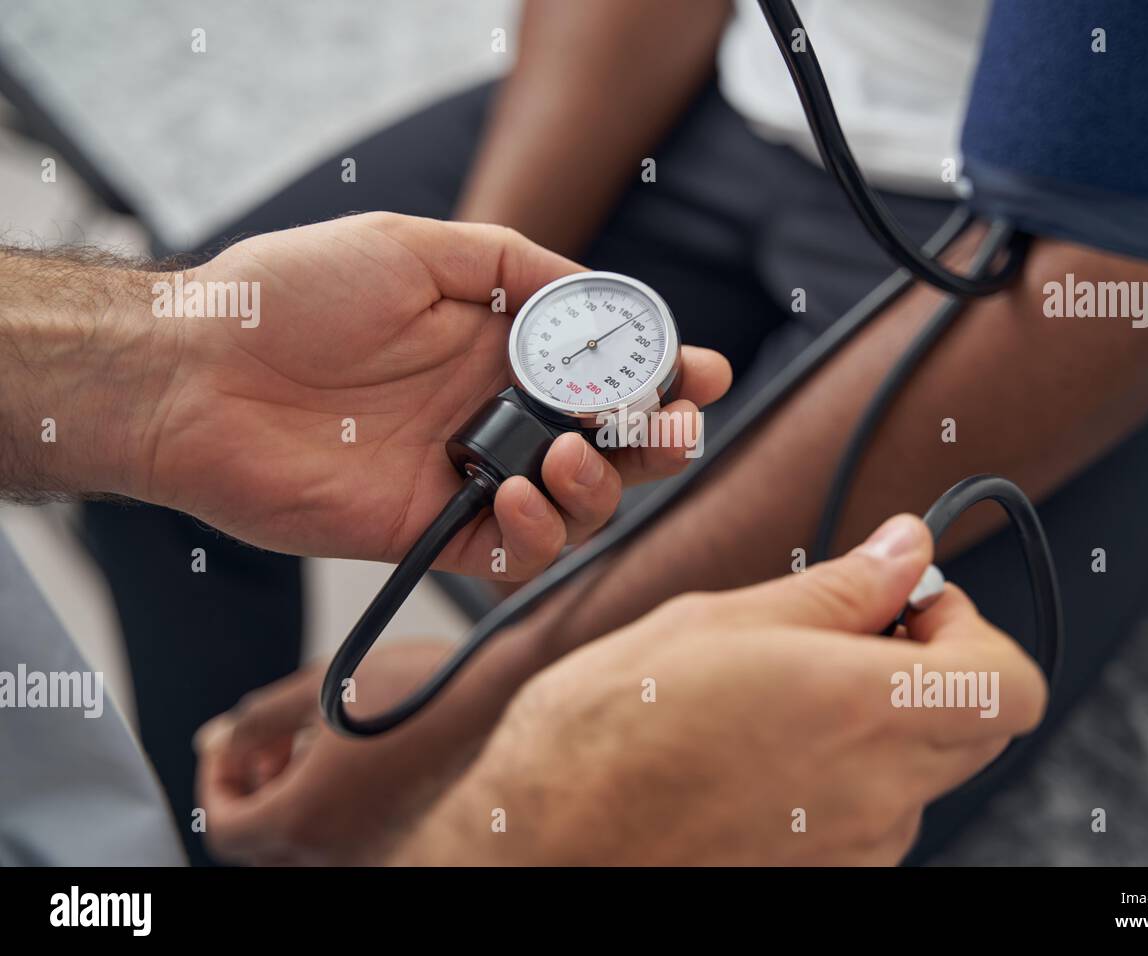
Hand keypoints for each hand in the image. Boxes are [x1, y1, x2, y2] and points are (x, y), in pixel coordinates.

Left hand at [128, 213, 729, 576]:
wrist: (196, 376)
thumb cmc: (290, 298)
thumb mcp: (414, 248)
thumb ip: (513, 268)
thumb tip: (594, 297)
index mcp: (496, 345)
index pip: (602, 369)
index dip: (660, 373)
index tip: (700, 373)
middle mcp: (493, 413)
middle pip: (608, 444)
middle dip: (657, 439)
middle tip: (673, 429)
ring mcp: (467, 475)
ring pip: (576, 504)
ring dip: (598, 486)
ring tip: (568, 457)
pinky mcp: (432, 531)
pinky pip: (514, 553)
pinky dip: (537, 534)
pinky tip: (519, 499)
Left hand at [194, 635, 540, 865]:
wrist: (497, 695)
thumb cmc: (420, 688)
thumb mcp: (321, 686)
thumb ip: (257, 719)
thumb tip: (223, 739)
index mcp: (306, 819)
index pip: (223, 827)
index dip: (214, 782)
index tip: (229, 746)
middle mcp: (338, 851)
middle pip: (258, 845)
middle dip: (251, 792)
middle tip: (270, 744)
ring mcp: (374, 850)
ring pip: (301, 845)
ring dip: (290, 800)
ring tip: (313, 743)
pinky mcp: (401, 839)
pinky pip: (342, 838)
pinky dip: (328, 808)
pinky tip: (351, 757)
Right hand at [405, 514, 1047, 864]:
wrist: (543, 853)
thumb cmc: (606, 736)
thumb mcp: (715, 622)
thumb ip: (836, 589)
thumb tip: (905, 549)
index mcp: (859, 708)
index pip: (1010, 682)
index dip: (971, 627)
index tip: (910, 602)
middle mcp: (876, 792)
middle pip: (978, 725)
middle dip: (931, 666)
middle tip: (849, 636)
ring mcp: (854, 850)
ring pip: (922, 771)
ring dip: (880, 722)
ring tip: (780, 697)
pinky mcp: (824, 882)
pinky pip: (871, 818)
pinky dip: (843, 776)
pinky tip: (762, 753)